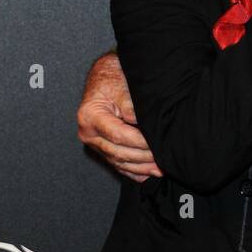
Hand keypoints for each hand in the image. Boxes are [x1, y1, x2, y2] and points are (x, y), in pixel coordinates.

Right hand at [77, 51, 162, 181]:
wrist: (104, 76)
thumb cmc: (112, 78)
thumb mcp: (121, 87)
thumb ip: (131, 107)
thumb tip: (140, 124)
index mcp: (90, 117)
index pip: (118, 135)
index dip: (139, 142)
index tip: (157, 144)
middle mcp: (88, 133)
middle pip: (118, 152)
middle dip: (142, 158)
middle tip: (163, 159)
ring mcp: (94, 142)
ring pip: (118, 162)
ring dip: (140, 168)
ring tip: (159, 169)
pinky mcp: (101, 148)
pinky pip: (117, 164)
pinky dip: (133, 171)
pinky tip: (147, 174)